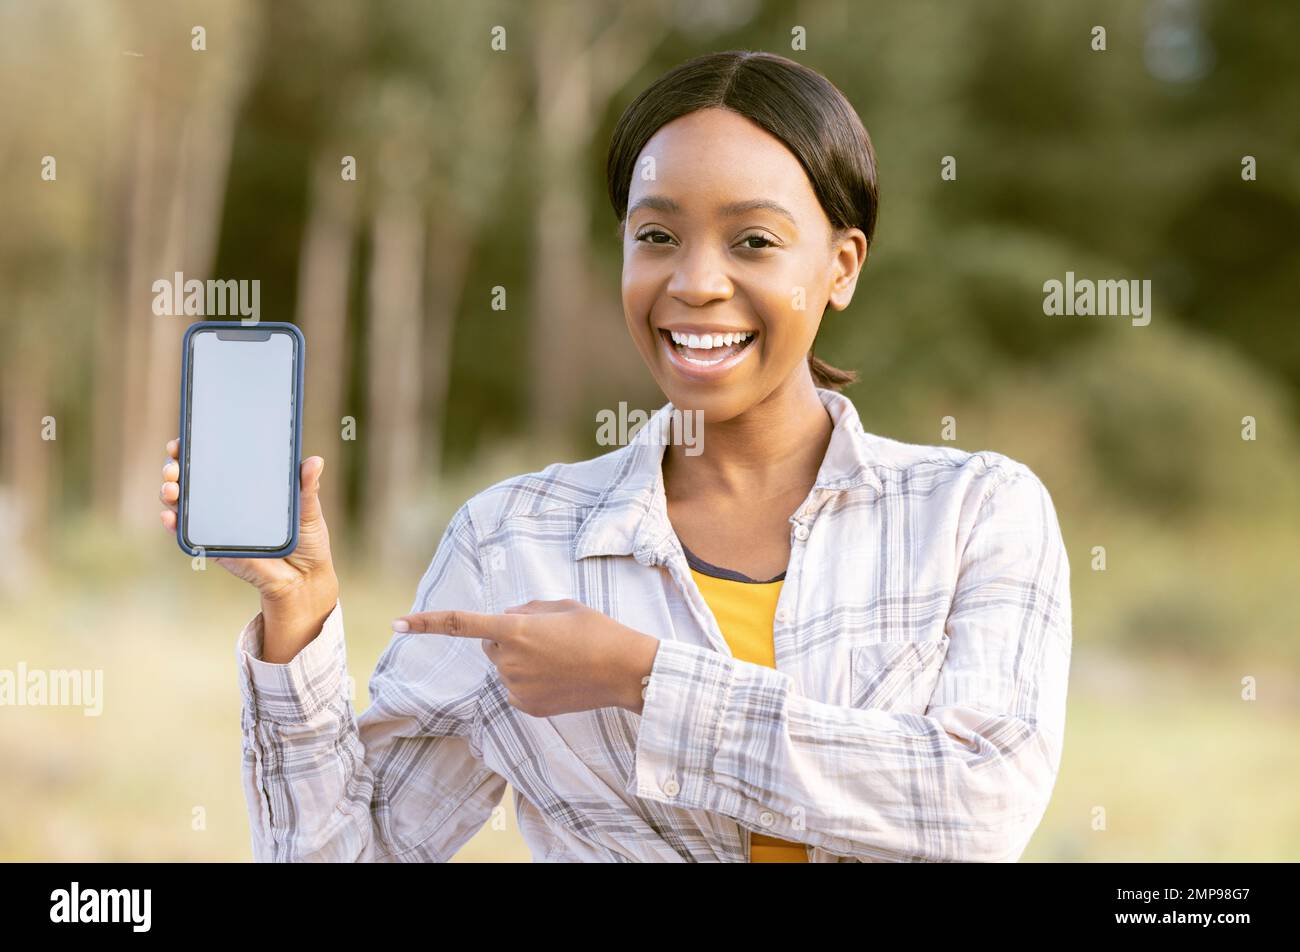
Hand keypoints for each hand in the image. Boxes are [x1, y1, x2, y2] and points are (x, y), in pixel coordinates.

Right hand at [159, 437, 339, 662]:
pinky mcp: (214, 546)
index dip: (196, 447)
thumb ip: (307, 488)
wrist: (302, 579)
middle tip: (174, 465)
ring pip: (184, 502)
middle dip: (175, 467)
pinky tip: (170, 515)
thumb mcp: (309, 511)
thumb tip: (315, 461)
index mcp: (249, 485)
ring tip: (171, 489)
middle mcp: (228, 501)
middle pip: (193, 478)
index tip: (185, 438)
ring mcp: (217, 523)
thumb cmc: (307, 541)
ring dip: (170, 492)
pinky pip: (188, 534)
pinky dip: (174, 523)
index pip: (218, 460)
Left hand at [392, 599, 660, 716]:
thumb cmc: (598, 631)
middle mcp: (508, 661)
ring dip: (522, 659)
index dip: (426, 623)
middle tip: (548, 636)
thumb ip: (526, 609)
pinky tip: (560, 677)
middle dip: (508, 637)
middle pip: (490, 644)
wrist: (625, 671)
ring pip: (505, 667)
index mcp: (515, 630)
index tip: (397, 624)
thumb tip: (504, 618)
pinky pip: (517, 687)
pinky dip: (532, 680)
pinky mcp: (526, 707)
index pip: (460, 625)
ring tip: (561, 657)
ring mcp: (516, 687)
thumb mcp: (562, 606)